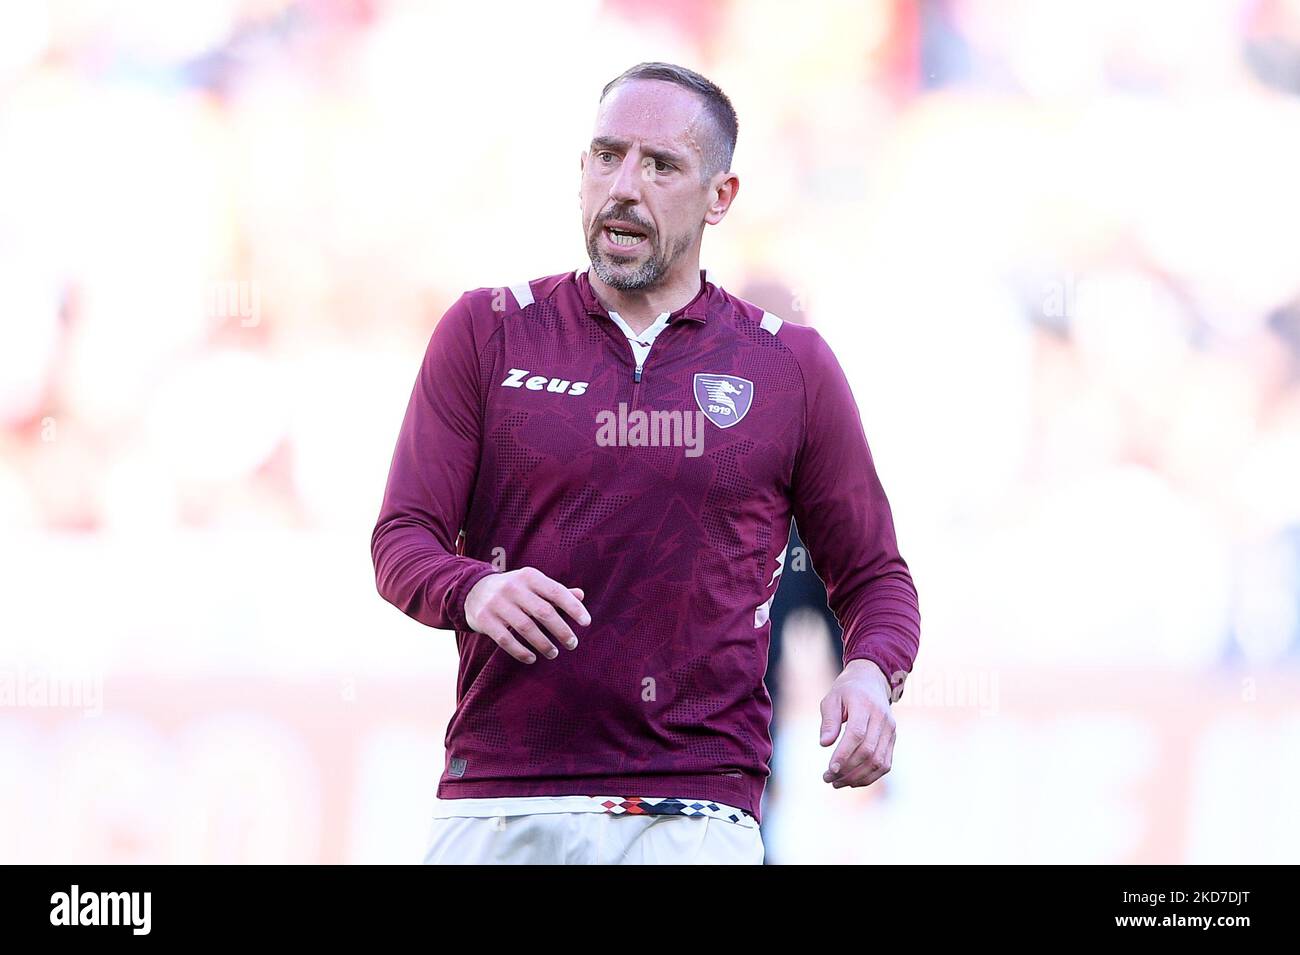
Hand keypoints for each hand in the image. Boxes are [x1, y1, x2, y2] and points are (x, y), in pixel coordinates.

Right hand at [464, 567, 590, 663]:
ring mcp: (497, 603)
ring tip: (554, 653)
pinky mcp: (484, 620)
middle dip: (561, 630)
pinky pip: (506, 640)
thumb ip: (555, 592)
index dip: (573, 607)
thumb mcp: (533, 584)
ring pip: (526, 628)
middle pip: (543, 612)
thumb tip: (581, 595)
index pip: (556, 591)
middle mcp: (513, 587)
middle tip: (572, 644)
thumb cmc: (513, 590)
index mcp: (529, 576)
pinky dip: (521, 651)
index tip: (586, 622)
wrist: (473, 590)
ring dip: (543, 644)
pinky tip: (532, 658)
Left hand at [819, 659, 896, 788]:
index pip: (857, 734)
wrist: (872, 681)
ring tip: (837, 782)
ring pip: (878, 761)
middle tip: (827, 778)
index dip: (844, 754)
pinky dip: (870, 776)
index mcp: (864, 704)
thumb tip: (824, 744)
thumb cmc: (846, 691)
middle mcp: (882, 718)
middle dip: (847, 769)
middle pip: (868, 751)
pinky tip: (853, 781)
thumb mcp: (832, 698)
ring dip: (858, 777)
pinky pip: (885, 764)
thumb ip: (829, 720)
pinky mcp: (893, 739)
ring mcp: (890, 730)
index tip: (830, 768)